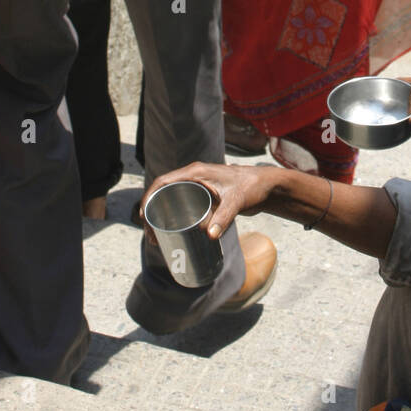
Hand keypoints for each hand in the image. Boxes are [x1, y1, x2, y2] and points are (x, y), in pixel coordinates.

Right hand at [140, 160, 271, 241]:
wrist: (266, 187)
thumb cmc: (251, 188)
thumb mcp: (236, 202)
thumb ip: (224, 217)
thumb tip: (209, 236)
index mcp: (195, 172)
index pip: (163, 181)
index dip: (149, 196)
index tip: (144, 215)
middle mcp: (194, 177)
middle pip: (163, 192)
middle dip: (152, 211)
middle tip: (150, 234)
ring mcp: (198, 186)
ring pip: (171, 199)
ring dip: (160, 215)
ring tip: (156, 238)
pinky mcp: (204, 196)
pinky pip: (182, 204)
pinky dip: (173, 216)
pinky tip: (171, 232)